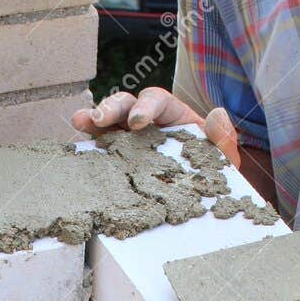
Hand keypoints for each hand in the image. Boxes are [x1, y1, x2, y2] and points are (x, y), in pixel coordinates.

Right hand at [72, 86, 243, 169]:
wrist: (199, 200)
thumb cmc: (209, 173)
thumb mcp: (221, 159)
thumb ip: (223, 139)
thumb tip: (217, 115)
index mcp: (171, 115)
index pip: (156, 100)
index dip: (146, 106)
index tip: (138, 122)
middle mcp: (146, 122)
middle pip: (126, 104)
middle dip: (112, 109)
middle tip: (100, 120)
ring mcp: (127, 139)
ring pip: (107, 121)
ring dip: (92, 119)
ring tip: (81, 122)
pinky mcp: (115, 159)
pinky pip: (99, 147)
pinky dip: (88, 144)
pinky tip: (77, 146)